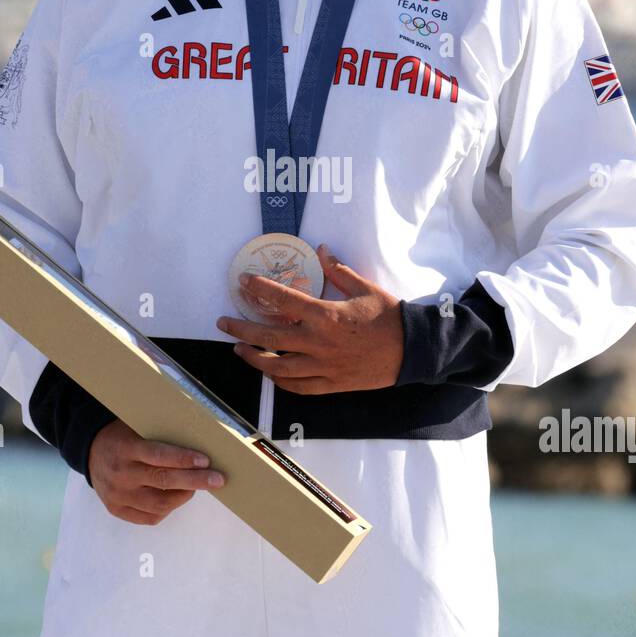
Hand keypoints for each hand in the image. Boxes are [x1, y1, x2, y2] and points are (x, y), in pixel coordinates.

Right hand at [88, 418, 224, 524]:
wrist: (90, 452)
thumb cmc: (123, 436)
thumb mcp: (136, 427)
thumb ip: (160, 436)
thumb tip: (199, 443)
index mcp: (126, 448)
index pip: (158, 456)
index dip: (183, 459)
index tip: (206, 461)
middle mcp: (121, 474)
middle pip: (163, 481)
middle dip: (195, 481)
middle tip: (217, 480)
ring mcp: (118, 495)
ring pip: (160, 504)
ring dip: (184, 495)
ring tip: (196, 486)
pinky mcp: (116, 510)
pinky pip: (150, 517)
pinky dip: (168, 508)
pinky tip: (176, 497)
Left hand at [216, 243, 403, 394]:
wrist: (411, 350)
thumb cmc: (389, 317)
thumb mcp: (364, 288)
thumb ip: (339, 270)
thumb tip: (322, 250)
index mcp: (325, 315)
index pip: (283, 300)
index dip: (259, 289)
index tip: (243, 282)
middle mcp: (318, 342)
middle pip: (269, 337)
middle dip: (241, 329)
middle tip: (224, 323)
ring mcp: (323, 367)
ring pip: (277, 367)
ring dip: (254, 358)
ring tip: (240, 349)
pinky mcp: (331, 384)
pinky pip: (297, 386)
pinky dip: (280, 381)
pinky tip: (271, 372)